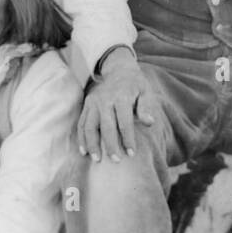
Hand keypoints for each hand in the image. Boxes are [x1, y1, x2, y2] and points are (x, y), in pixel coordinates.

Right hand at [78, 48, 156, 162]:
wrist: (120, 71)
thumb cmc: (136, 86)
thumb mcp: (146, 92)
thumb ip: (147, 107)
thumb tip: (149, 122)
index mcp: (122, 97)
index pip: (124, 122)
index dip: (128, 139)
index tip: (131, 154)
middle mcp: (105, 99)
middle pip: (106, 126)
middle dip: (110, 145)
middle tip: (116, 161)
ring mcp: (94, 102)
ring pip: (90, 126)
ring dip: (92, 144)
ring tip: (97, 160)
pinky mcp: (87, 105)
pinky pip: (81, 124)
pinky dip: (81, 138)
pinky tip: (84, 151)